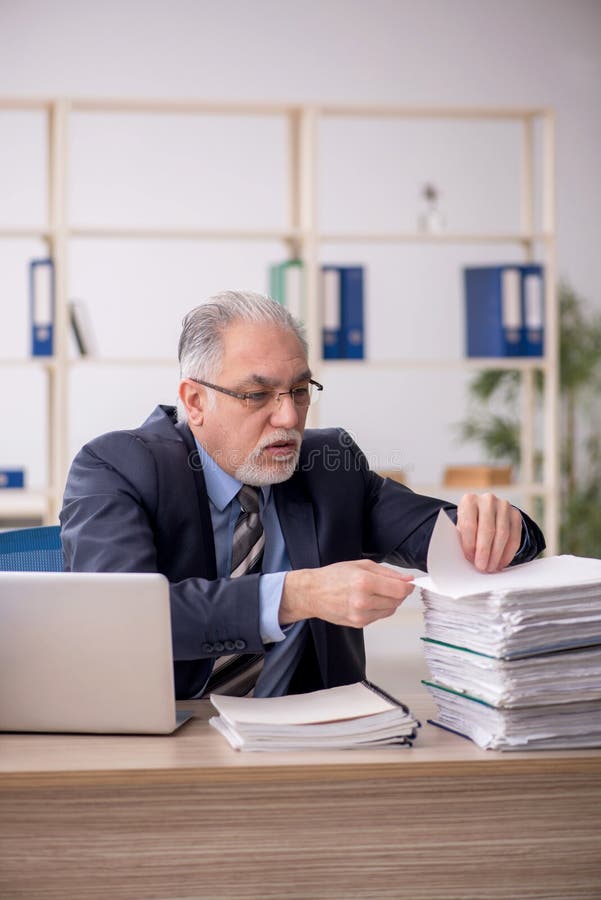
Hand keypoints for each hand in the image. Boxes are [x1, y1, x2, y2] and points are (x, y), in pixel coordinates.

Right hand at [280, 560, 414, 627]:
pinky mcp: (359, 624)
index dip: (408, 587)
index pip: (399, 590)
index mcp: (364, 582)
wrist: (312, 593)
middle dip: (398, 593)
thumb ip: (387, 573)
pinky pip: (379, 616)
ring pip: (390, 610)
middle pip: (396, 601)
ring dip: (389, 601)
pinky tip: (368, 601)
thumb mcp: (361, 565)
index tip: (409, 584)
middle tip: (391, 585)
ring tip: (376, 592)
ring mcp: (360, 615)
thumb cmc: (333, 576)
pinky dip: (379, 608)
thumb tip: (407, 580)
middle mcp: (363, 601)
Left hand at [457, 492, 522, 572]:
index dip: (470, 544)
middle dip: (485, 551)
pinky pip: (515, 536)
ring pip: (503, 534)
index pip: (469, 524)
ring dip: (497, 554)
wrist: (484, 514)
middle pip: (488, 529)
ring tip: (491, 567)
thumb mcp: (460, 530)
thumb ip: (463, 541)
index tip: (470, 559)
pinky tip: (501, 562)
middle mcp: (487, 500)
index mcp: (468, 501)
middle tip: (482, 567)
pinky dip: (508, 553)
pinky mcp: (516, 514)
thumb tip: (470, 560)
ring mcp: (503, 506)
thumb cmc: (469, 525)